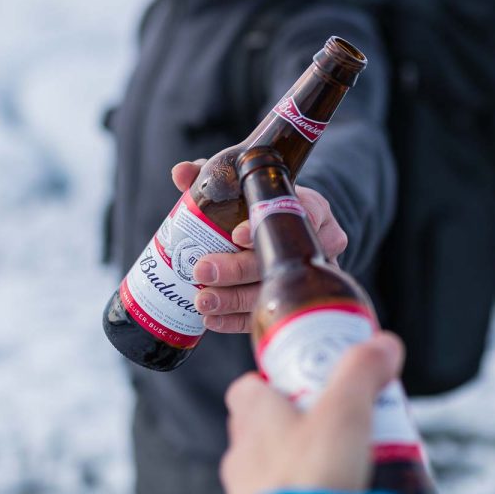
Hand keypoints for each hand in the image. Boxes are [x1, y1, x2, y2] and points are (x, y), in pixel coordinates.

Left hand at [171, 160, 347, 334]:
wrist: (285, 228)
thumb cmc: (261, 201)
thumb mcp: (243, 183)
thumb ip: (212, 175)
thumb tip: (180, 173)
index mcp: (307, 205)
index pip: (298, 212)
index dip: (265, 225)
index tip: (235, 235)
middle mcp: (313, 240)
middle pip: (279, 258)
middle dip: (237, 268)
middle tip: (202, 269)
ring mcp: (308, 273)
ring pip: (273, 290)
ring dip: (234, 299)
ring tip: (202, 300)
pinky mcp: (294, 299)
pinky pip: (268, 312)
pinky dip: (237, 320)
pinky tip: (212, 319)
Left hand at [220, 332, 403, 493]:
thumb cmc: (311, 480)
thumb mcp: (345, 412)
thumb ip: (363, 373)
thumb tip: (383, 345)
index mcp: (253, 417)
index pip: (246, 388)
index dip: (272, 383)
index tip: (306, 383)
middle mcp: (241, 455)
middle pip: (260, 429)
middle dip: (293, 426)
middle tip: (334, 427)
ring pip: (267, 470)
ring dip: (297, 467)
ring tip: (339, 471)